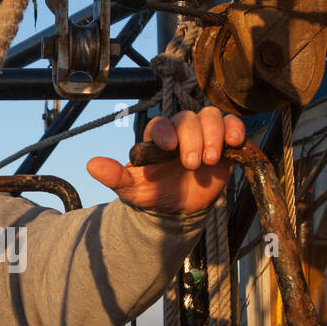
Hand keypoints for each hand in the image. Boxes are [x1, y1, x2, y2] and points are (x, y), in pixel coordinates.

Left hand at [87, 107, 247, 214]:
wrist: (180, 208)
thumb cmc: (155, 192)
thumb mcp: (132, 189)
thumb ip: (115, 176)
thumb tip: (91, 164)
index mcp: (158, 137)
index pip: (161, 124)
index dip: (166, 132)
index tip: (168, 147)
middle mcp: (181, 130)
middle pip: (189, 119)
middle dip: (192, 139)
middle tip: (191, 163)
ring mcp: (204, 134)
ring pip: (211, 117)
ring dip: (213, 134)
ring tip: (211, 159)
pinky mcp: (224, 142)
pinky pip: (232, 125)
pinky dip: (235, 129)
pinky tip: (234, 142)